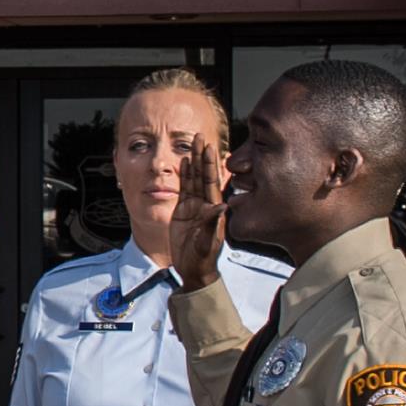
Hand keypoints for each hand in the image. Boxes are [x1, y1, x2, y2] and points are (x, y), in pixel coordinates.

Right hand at [170, 140, 228, 290]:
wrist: (193, 268)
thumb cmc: (204, 257)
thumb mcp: (208, 241)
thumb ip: (213, 223)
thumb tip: (223, 206)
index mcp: (214, 209)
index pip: (212, 181)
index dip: (210, 164)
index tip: (210, 147)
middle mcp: (205, 203)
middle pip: (203, 175)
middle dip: (201, 156)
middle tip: (199, 137)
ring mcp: (194, 206)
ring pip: (193, 179)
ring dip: (193, 162)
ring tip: (192, 145)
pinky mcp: (182, 211)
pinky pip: (183, 189)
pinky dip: (183, 175)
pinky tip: (183, 163)